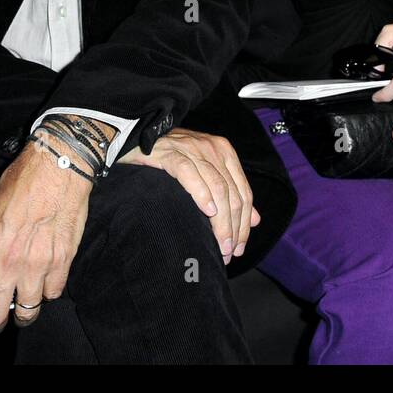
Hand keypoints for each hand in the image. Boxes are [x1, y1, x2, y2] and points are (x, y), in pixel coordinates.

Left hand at [0, 137, 91, 334]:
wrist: (58, 168)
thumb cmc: (21, 182)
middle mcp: (8, 263)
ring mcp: (37, 265)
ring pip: (27, 311)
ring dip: (22, 312)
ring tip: (22, 307)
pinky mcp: (62, 261)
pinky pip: (52, 293)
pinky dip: (47, 292)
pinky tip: (44, 282)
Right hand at [117, 128, 258, 263]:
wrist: (137, 140)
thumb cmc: (173, 159)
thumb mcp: (206, 172)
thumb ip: (231, 193)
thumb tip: (255, 220)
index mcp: (225, 153)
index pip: (243, 192)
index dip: (244, 222)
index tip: (238, 247)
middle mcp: (212, 149)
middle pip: (232, 193)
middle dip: (233, 227)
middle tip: (227, 252)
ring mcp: (192, 149)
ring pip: (216, 188)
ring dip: (220, 221)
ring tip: (219, 245)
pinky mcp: (170, 153)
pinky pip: (189, 174)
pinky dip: (201, 194)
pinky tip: (207, 211)